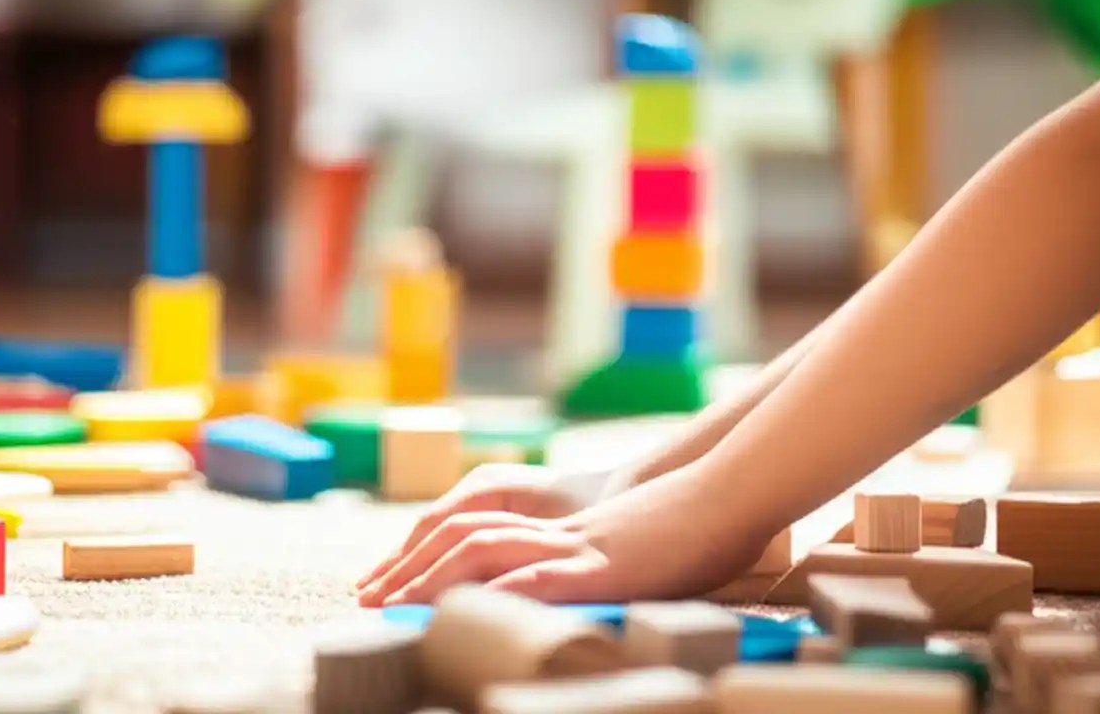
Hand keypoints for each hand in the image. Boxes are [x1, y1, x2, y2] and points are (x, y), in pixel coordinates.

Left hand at [358, 465, 775, 605]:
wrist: (729, 494)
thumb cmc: (693, 529)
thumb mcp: (633, 554)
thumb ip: (596, 570)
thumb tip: (571, 596)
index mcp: (563, 534)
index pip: (481, 537)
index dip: (432, 559)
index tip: (396, 589)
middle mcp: (560, 534)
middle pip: (468, 538)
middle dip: (413, 568)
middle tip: (370, 600)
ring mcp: (580, 544)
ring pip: (490, 550)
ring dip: (436, 577)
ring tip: (396, 605)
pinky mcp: (606, 560)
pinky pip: (545, 573)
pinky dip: (502, 590)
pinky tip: (471, 606)